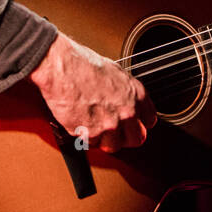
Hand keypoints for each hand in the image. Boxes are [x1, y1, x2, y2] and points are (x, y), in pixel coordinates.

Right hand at [29, 33, 157, 153]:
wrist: (61, 67)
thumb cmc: (82, 64)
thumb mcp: (114, 71)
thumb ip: (125, 91)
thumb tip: (124, 99)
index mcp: (135, 94)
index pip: (149, 120)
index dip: (138, 123)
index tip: (132, 124)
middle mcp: (127, 111)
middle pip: (136, 139)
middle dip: (125, 137)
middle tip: (113, 131)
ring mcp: (110, 124)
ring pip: (114, 146)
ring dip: (104, 140)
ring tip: (93, 126)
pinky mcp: (91, 133)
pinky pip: (92, 144)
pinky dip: (85, 137)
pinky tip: (80, 122)